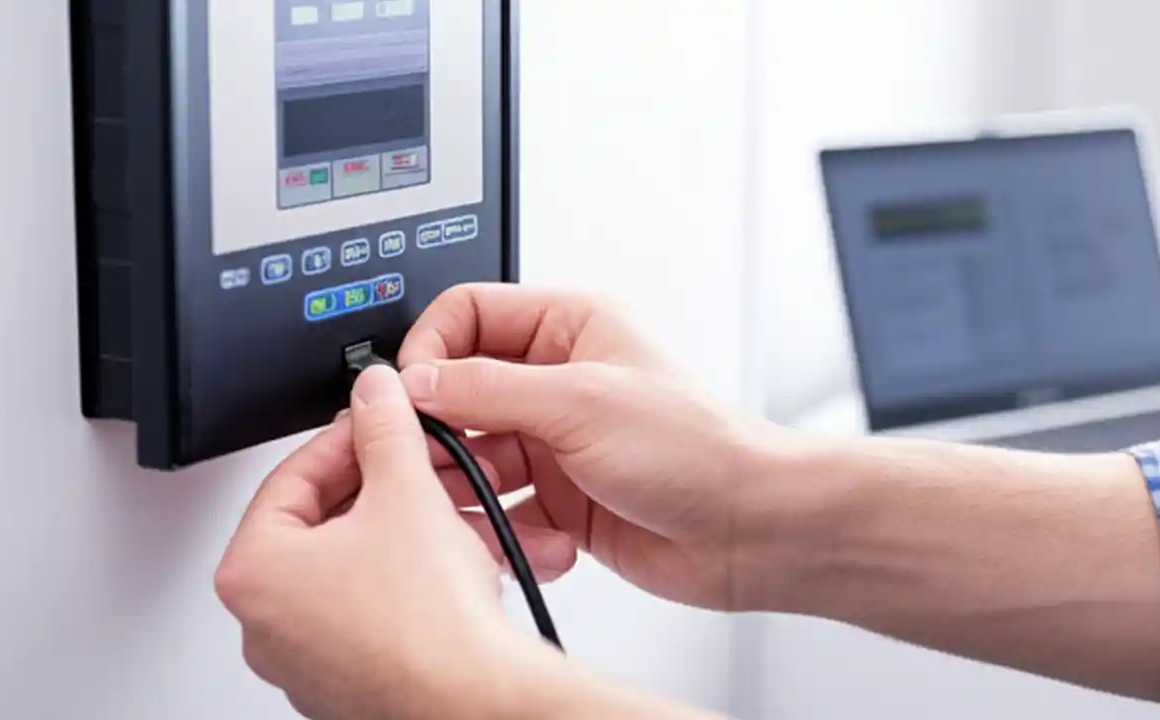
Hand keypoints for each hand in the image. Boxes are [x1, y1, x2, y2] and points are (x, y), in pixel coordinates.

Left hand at [214, 365, 561, 718]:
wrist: (478, 700)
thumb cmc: (427, 623)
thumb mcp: (406, 491)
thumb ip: (385, 427)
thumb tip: (374, 392)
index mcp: (252, 573)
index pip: (293, 475)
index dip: (351, 435)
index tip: (383, 420)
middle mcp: (267, 624)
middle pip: (331, 521)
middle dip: (396, 485)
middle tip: (431, 462)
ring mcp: (310, 659)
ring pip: (366, 565)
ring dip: (420, 528)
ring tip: (467, 510)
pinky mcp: (355, 681)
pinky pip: (384, 607)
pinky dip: (423, 576)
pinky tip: (469, 558)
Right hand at [400, 284, 773, 609]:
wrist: (748, 531)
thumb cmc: (698, 449)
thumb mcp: (582, 402)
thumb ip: (488, 389)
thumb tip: (416, 381)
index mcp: (568, 327)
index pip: (468, 314)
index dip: (430, 350)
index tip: (411, 395)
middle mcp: (556, 379)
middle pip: (459, 389)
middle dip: (440, 431)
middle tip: (428, 464)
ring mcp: (554, 439)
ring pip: (470, 454)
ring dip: (469, 488)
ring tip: (480, 513)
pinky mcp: (557, 496)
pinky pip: (498, 507)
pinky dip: (503, 528)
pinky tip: (537, 537)